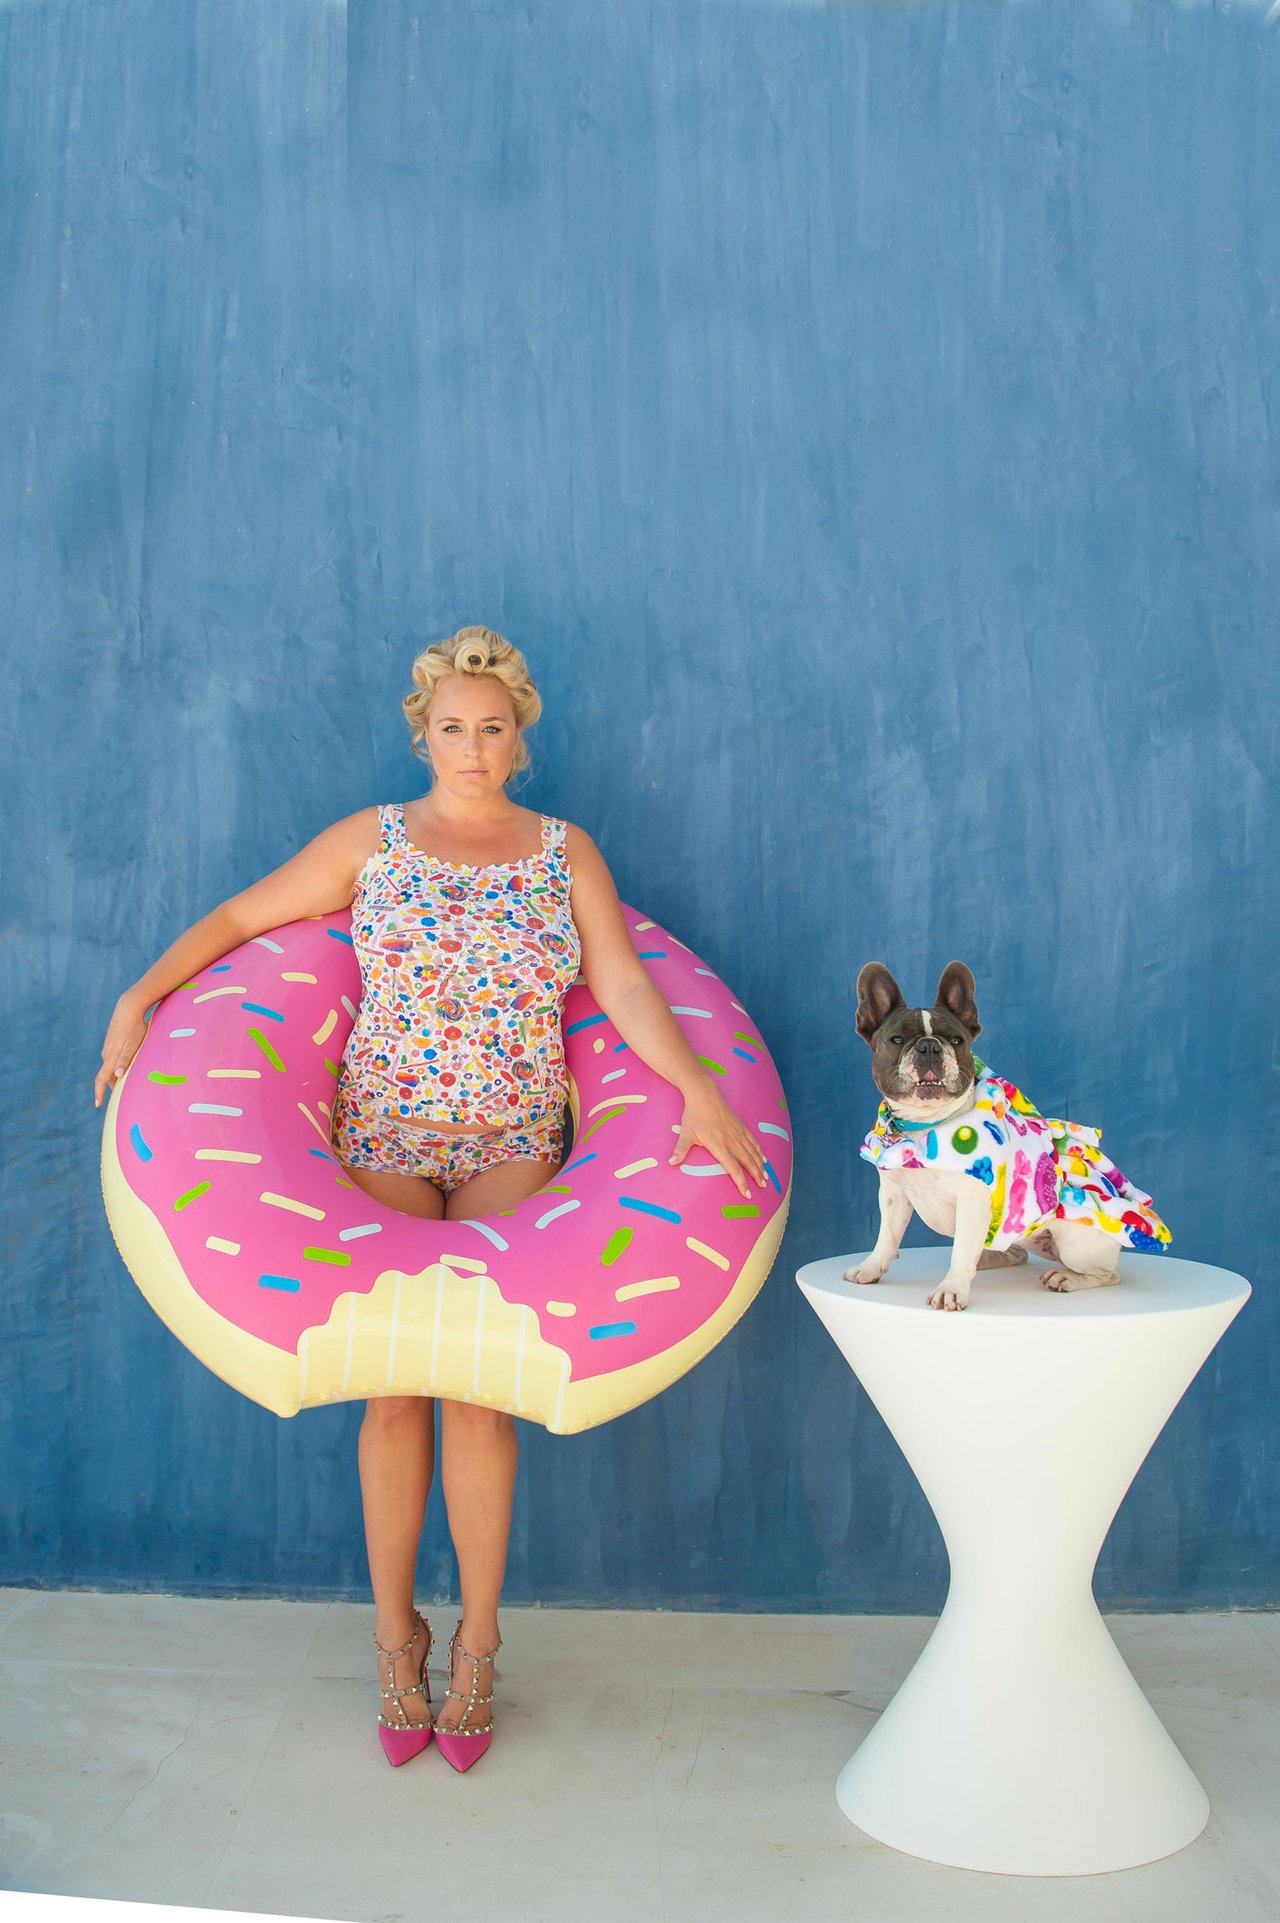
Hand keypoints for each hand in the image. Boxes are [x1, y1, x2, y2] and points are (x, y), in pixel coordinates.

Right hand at [95, 997, 148, 1107]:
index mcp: (110, 1057)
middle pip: (107, 1075)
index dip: (99, 1093)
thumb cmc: (135, 1027)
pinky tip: (126, 1066)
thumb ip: (126, 1060)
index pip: (102, 1079)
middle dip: (111, 1086)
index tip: (97, 1104)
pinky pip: (113, 1058)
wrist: (128, 1008)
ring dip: (116, 1075)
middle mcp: (106, 1054)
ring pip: (111, 1066)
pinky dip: (118, 1065)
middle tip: (120, 1097)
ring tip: (125, 1084)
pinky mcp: (112, 1041)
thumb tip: (118, 1075)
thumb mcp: (133, 1045)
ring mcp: (108, 1047)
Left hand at [669, 1080, 767, 1200]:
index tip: (747, 1194)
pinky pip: (754, 1142)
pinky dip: (760, 1152)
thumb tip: (671, 1162)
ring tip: (766, 1178)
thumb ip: (680, 1150)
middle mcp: (732, 1142)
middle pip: (748, 1163)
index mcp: (720, 1146)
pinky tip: (764, 1159)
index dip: (741, 1182)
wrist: (705, 1095)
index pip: (733, 1169)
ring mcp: (738, 1134)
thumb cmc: (694, 1116)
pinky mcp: (741, 1127)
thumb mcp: (686, 1134)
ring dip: (761, 1166)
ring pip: (753, 1153)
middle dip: (756, 1176)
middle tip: (763, 1187)